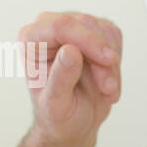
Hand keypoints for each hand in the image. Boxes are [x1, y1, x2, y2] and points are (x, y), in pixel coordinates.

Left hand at [17, 11, 121, 146]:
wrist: (73, 122)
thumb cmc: (58, 114)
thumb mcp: (56, 105)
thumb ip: (60, 79)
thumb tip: (70, 50)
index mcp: (30, 41)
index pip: (61, 26)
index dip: (88, 40)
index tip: (108, 60)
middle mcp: (48, 29)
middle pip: (85, 24)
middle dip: (102, 59)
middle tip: (107, 88)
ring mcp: (72, 28)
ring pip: (103, 31)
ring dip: (111, 65)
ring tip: (106, 90)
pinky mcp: (93, 32)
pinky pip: (114, 37)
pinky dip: (116, 64)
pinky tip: (107, 83)